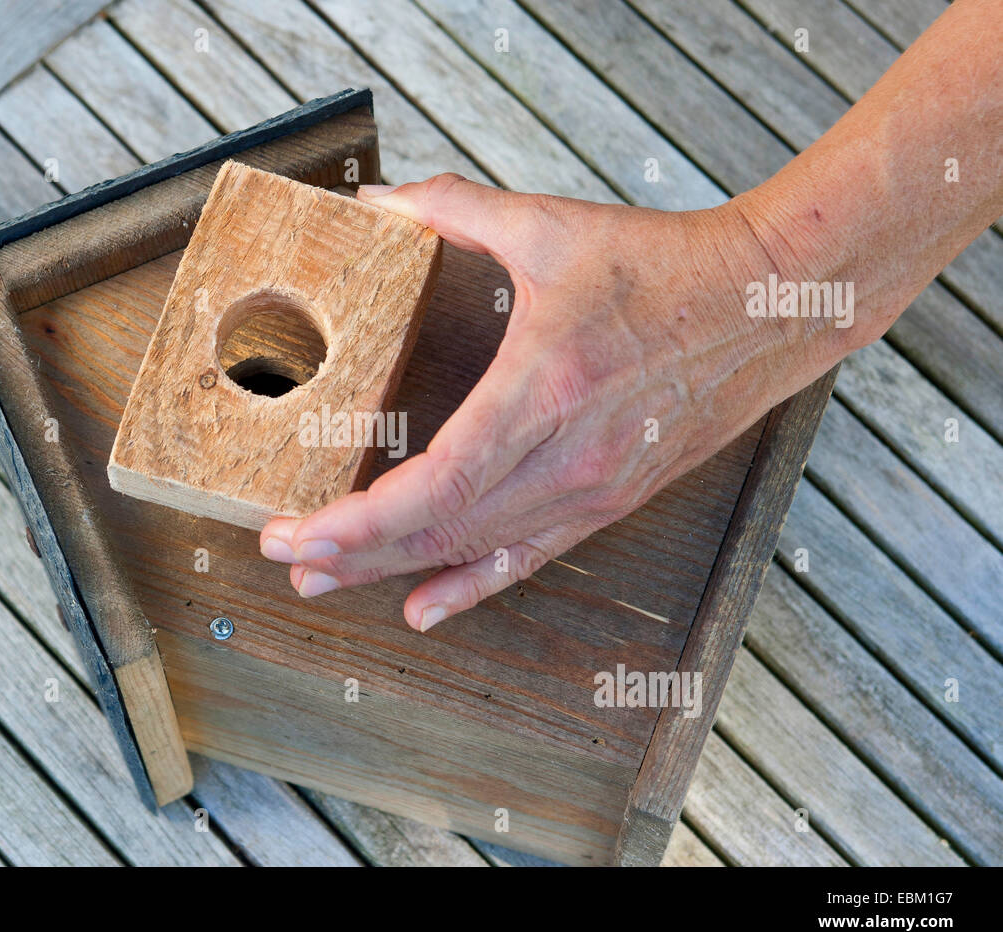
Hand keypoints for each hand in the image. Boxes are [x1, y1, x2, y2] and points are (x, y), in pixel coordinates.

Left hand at [258, 174, 855, 630]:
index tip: (296, 530)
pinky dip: (469, 588)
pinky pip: (526, 560)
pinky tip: (423, 609)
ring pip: (472, 551)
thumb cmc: (665, 268)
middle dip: (350, 550)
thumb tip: (383, 202)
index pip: (435, 486)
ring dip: (390, 570)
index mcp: (544, 391)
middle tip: (283, 551)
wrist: (768, 305)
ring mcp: (590, 492)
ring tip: (322, 577)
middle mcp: (566, 460)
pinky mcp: (607, 501)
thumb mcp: (553, 226)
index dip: (359, 522)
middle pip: (439, 532)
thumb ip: (458, 210)